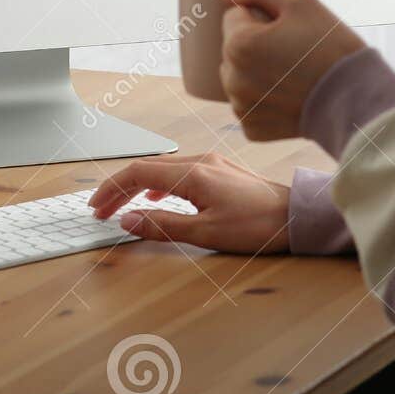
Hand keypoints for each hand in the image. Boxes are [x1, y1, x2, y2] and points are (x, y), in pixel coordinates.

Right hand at [86, 152, 290, 253]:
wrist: (297, 217)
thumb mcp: (205, 232)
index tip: (97, 207)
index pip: (138, 173)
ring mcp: (211, 163)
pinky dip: (158, 183)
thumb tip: (127, 221)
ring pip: (161, 169)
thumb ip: (162, 225)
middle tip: (101, 209)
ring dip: (137, 186)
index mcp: (193, 173)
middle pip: (146, 168)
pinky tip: (156, 196)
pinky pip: (179, 171)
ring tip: (123, 206)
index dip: (112, 189)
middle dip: (119, 188)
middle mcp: (200, 161)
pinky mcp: (220, 170)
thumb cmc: (257, 227)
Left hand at [220, 0, 364, 141]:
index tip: (289, 30)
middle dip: (258, 43)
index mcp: (237, 45)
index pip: (235, 15)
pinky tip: (291, 96)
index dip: (264, 17)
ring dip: (258, 71)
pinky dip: (266, 98)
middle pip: (235, 46)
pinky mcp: (253, 128)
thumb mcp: (299, 1)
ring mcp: (241, 107)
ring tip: (295, 75)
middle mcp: (231, 79)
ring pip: (240, 75)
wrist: (358, 101)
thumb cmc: (330, 47)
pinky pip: (250, 102)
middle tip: (296, 52)